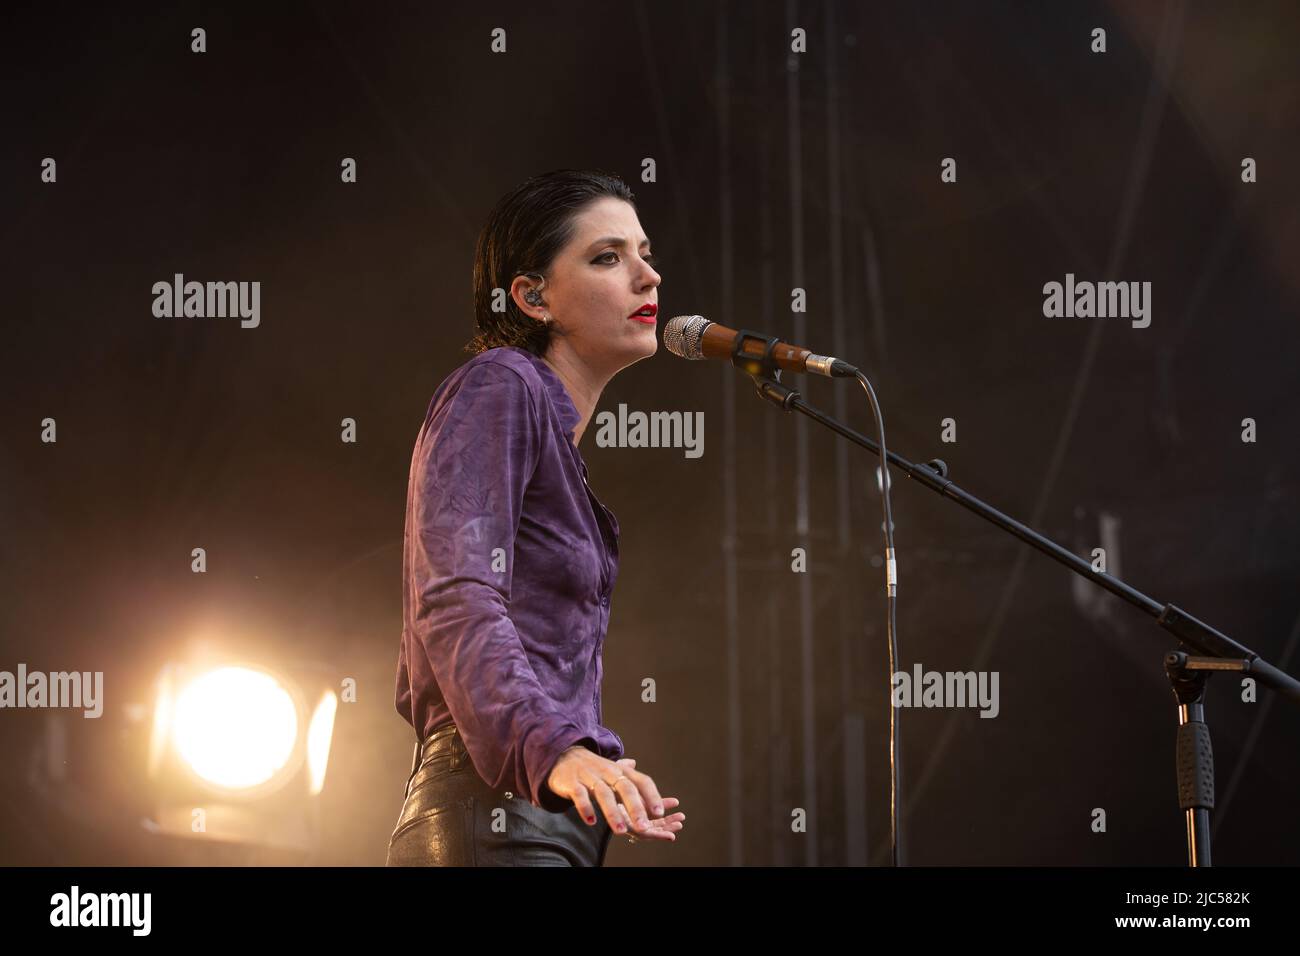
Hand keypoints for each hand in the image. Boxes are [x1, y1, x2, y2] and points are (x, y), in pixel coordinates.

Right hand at [547, 748, 685, 842]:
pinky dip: (586, 807)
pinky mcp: (572, 782)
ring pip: (604, 793)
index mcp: (621, 771)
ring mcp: (589, 776)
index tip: (659, 813)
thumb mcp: (616, 774)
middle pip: (625, 788)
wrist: (563, 756)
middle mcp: (608, 772)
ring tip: (620, 832)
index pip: (642, 781)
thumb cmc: (595, 770)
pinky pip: (580, 794)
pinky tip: (591, 822)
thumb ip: (636, 788)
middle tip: (644, 827)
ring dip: (612, 813)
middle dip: (636, 808)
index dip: (652, 796)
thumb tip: (660, 803)